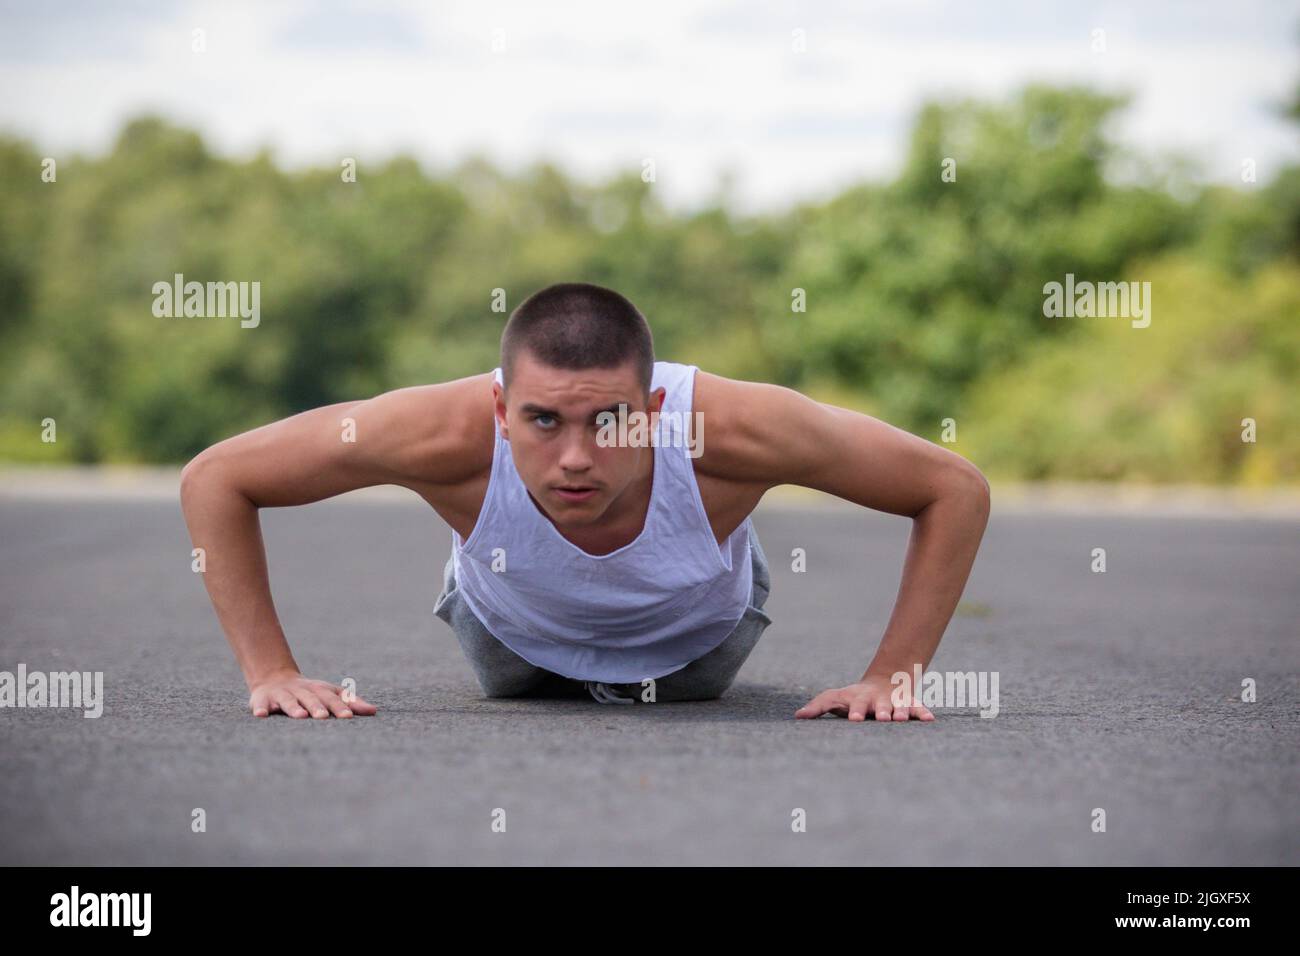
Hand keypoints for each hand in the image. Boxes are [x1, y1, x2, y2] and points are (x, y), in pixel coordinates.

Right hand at [248, 671, 377, 718]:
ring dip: (294, 708)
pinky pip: (260, 705)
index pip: (331, 698)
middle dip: (317, 707)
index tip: (348, 717)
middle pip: (311, 699)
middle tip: (323, 717)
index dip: (340, 707)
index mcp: (319, 690)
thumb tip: (374, 711)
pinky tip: (262, 715)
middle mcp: (301, 691)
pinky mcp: (262, 700)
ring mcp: (282, 695)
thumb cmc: (310, 693)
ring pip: (288, 701)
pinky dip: (261, 709)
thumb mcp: (329, 694)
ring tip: (300, 716)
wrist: (275, 679)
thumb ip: (350, 702)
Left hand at [795, 673, 934, 721]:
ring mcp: (894, 702)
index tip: (854, 719)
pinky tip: (930, 720)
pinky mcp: (909, 704)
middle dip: (881, 711)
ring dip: (902, 712)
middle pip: (879, 706)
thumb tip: (798, 716)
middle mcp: (878, 701)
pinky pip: (918, 708)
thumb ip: (818, 706)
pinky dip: (923, 713)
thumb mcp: (834, 698)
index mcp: (859, 700)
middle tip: (882, 718)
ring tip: (903, 719)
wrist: (884, 680)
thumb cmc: (853, 697)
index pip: (855, 705)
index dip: (855, 712)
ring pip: (899, 706)